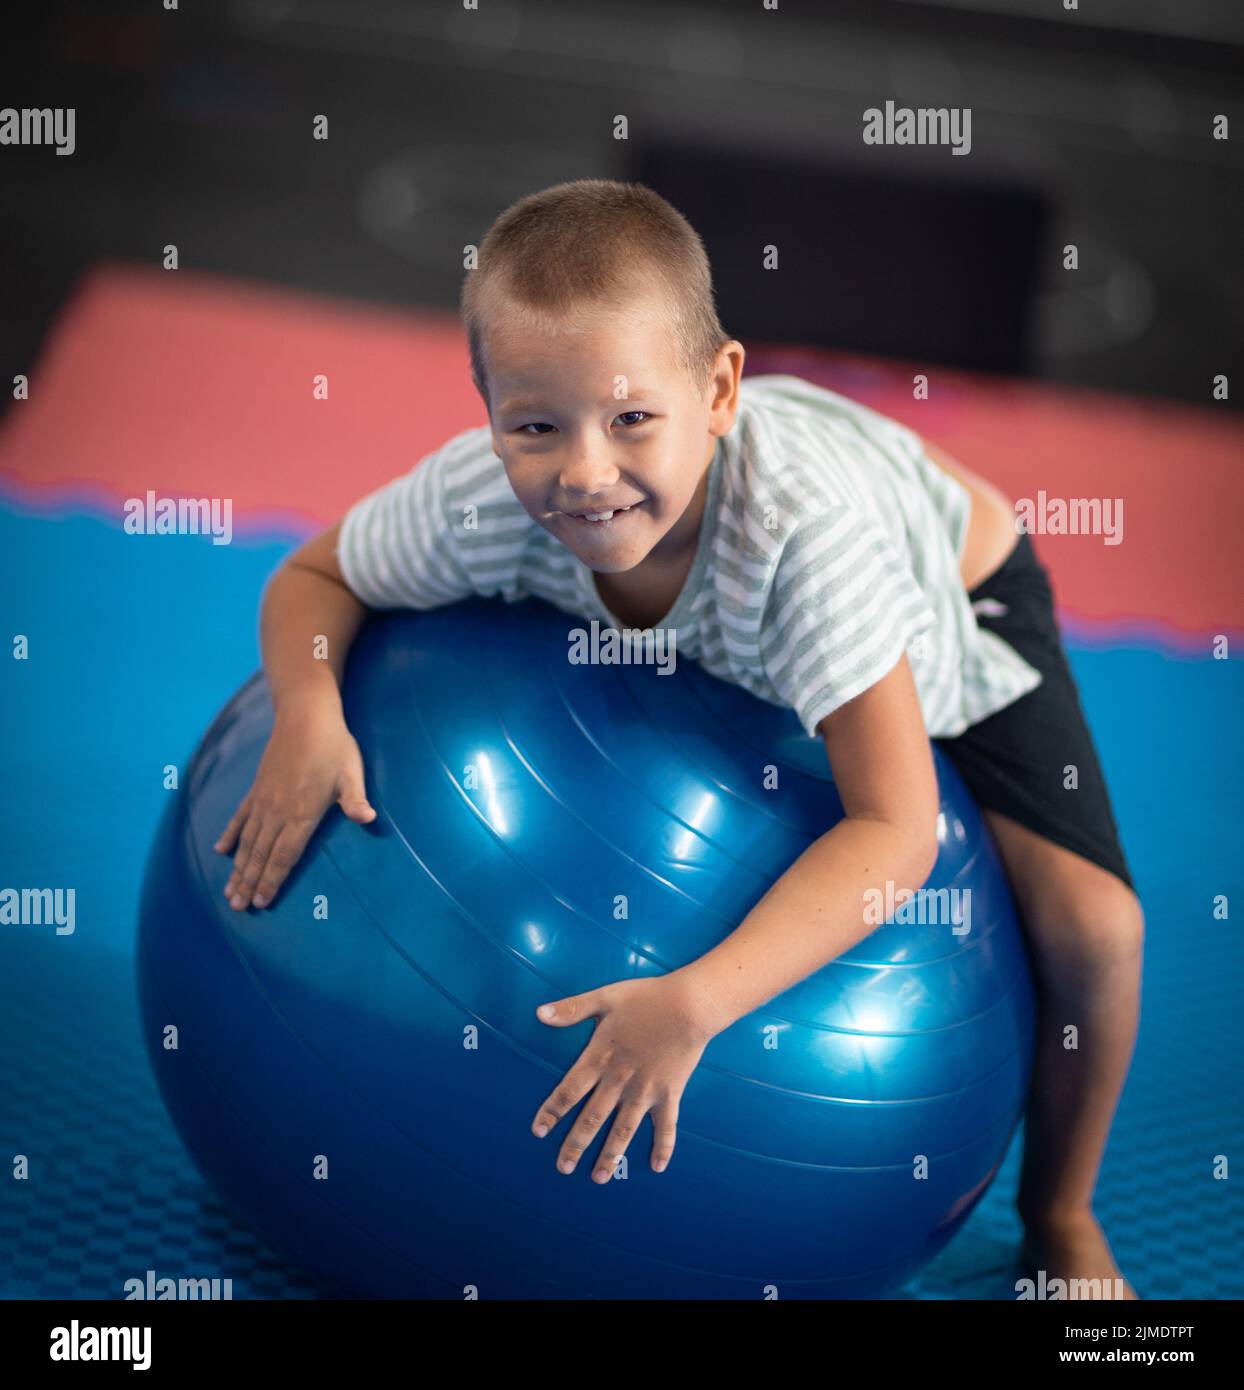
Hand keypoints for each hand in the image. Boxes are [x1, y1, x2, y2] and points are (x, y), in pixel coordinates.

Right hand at [214, 697, 375, 909]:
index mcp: (303, 812)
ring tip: (228, 891)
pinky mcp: (257, 788)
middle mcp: (278, 811)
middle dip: (249, 882)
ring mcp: (264, 800)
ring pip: (247, 841)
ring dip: (237, 867)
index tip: (261, 901)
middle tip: (237, 907)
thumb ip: (356, 800)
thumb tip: (368, 819)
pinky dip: (230, 835)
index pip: (285, 855)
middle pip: (261, 854)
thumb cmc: (334, 745)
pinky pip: (240, 817)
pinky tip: (221, 851)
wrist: (305, 715)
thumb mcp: (352, 773)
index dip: (273, 879)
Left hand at [530, 972, 724, 1182]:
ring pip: (623, 1130)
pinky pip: (666, 1126)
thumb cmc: (646, 998)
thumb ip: (571, 1009)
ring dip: (610, 1155)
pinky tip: (657, 1167)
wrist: (689, 1005)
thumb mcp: (604, 998)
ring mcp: (646, 1091)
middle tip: (563, 1167)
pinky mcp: (670, 1093)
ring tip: (598, 1178)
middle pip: (592, 1119)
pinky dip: (663, 1147)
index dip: (552, 1112)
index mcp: (600, 1058)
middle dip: (576, 1145)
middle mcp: (620, 1081)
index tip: (538, 1131)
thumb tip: (539, 1013)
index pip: (568, 1091)